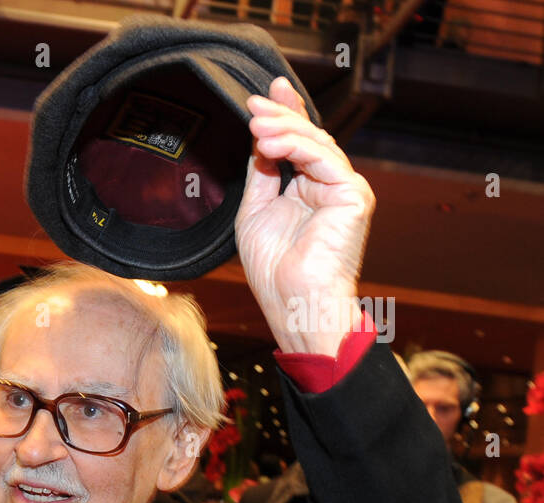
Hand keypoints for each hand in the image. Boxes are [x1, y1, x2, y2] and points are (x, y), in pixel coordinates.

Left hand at [235, 77, 375, 355]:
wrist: (294, 303)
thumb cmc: (274, 271)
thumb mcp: (254, 213)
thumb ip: (260, 176)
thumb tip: (258, 138)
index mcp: (307, 190)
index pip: (297, 145)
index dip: (284, 116)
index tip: (263, 94)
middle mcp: (329, 186)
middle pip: (308, 137)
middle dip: (281, 114)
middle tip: (254, 100)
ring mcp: (344, 189)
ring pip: (315, 143)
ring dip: (283, 128)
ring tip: (255, 123)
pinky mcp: (353, 195)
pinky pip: (323, 159)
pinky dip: (295, 146)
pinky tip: (268, 141)